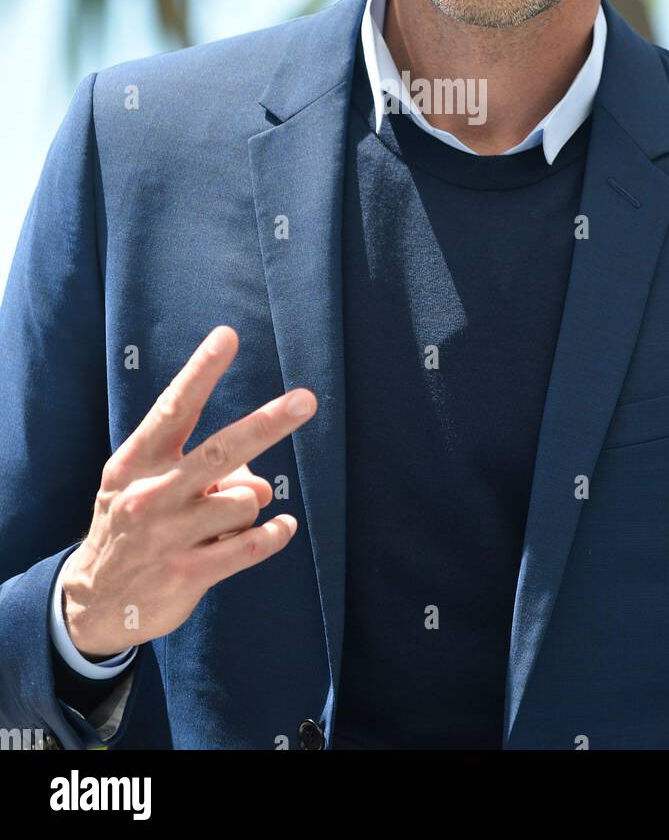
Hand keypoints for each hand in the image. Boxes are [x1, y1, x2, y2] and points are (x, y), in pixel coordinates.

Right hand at [60, 326, 315, 657]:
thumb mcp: (150, 485)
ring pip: (244, 502)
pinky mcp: (187, 575)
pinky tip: (282, 528)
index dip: (201, 371)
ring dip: (246, 507)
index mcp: (137, 461)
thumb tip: (260, 488)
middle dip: (266, 423)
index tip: (227, 336)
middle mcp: (151, 494)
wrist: (93, 602)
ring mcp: (169, 537)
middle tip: (306, 399)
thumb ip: (206, 471)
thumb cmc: (132, 523)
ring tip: (218, 522)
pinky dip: (273, 534)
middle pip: (221, 452)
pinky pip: (250, 546)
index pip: (174, 408)